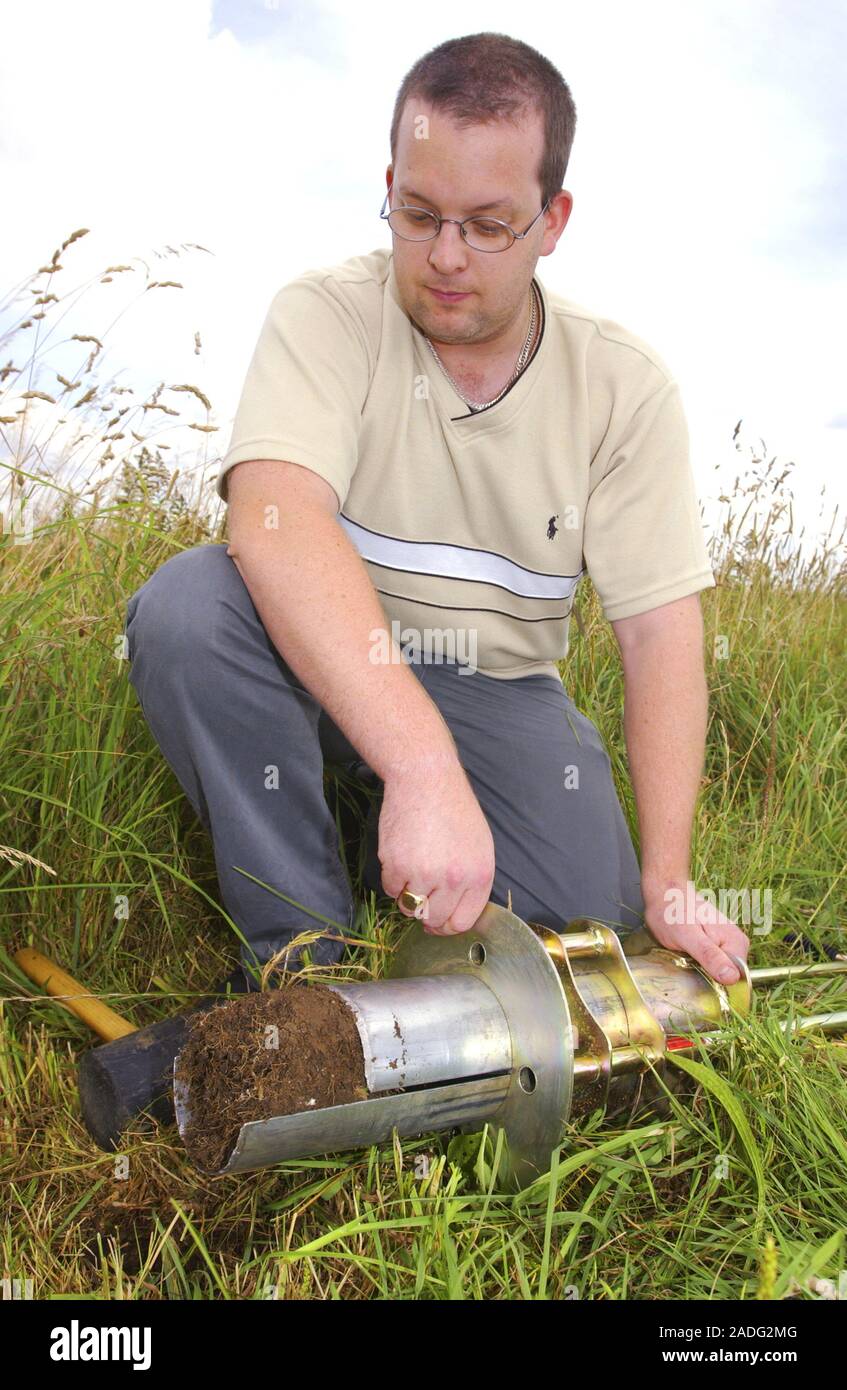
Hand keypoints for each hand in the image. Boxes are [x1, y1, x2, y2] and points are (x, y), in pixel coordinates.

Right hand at [378, 758, 495, 934]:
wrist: (427, 779)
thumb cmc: (454, 809)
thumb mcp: (479, 846)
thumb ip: (471, 882)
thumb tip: (454, 914)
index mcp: (479, 876)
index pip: (463, 922)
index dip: (447, 926)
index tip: (438, 922)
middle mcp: (454, 879)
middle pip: (435, 919)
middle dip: (427, 914)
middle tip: (421, 897)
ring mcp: (424, 874)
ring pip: (410, 907)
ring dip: (408, 895)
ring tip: (412, 870)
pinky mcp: (397, 865)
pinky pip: (390, 889)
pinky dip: (393, 879)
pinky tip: (400, 857)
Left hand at [642, 877, 749, 983]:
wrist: (664, 893)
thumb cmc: (672, 912)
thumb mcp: (687, 937)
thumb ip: (710, 956)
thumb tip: (732, 978)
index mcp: (736, 942)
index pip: (737, 978)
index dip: (718, 985)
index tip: (698, 977)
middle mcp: (737, 943)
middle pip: (728, 977)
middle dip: (708, 977)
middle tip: (687, 963)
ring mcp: (727, 943)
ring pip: (719, 971)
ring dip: (702, 971)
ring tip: (685, 957)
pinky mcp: (717, 944)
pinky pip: (713, 964)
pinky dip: (700, 965)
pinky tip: (687, 955)